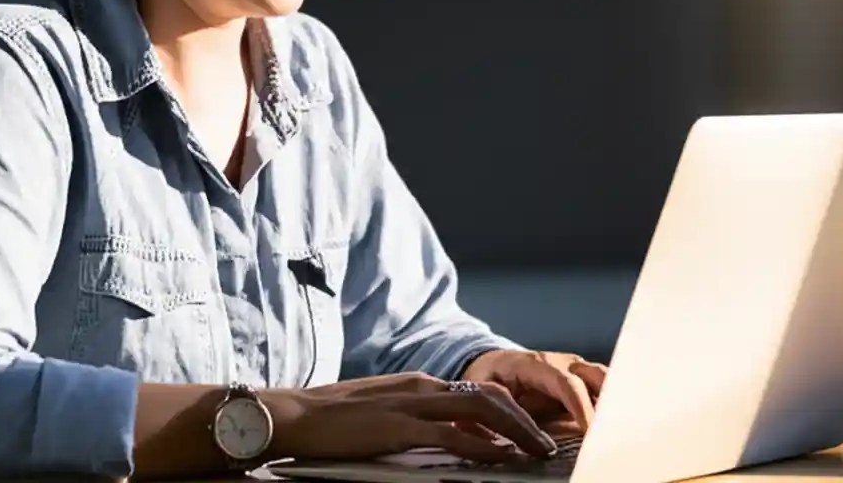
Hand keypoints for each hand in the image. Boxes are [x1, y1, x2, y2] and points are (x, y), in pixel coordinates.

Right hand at [262, 372, 558, 463]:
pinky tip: (502, 459)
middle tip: (549, 442)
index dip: (513, 409)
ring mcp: (413, 404)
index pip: (480, 389)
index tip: (535, 429)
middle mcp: (423, 387)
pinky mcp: (399, 426)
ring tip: (538, 451)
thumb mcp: (388, 414)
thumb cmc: (335, 421)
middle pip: (491, 395)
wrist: (293, 415)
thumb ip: (425, 422)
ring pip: (481, 409)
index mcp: (421, 383)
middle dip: (526, 418)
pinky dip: (483, 446)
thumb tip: (463, 439)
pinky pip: (452, 435)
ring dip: (516, 431)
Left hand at [462, 350, 608, 433]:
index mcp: (537, 364)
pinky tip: (617, 426)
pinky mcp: (584, 382)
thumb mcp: (487, 395)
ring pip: (606, 382)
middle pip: (596, 377)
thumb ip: (507, 413)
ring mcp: (577, 370)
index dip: (580, 406)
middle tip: (615, 429)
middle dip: (609, 401)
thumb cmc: (489, 380)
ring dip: (615, 402)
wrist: (492, 365)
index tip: (590, 429)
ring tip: (623, 427)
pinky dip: (612, 407)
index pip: (566, 383)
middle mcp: (563, 362)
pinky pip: (604, 392)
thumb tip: (526, 439)